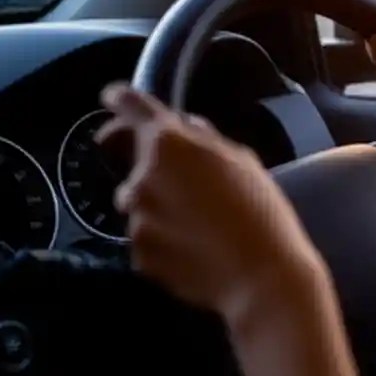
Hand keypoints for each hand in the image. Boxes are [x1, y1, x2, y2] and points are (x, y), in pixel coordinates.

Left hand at [95, 84, 329, 323]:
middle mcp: (142, 176)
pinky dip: (163, 238)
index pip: (129, 106)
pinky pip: (146, 237)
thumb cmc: (262, 214)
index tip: (112, 98)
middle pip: (129, 159)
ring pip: (140, 202)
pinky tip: (195, 248)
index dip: (120, 98)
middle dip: (145, 161)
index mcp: (169, 144)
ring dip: (159, 205)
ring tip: (199, 223)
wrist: (262, 278)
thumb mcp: (245, 162)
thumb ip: (208, 139)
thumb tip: (189, 128)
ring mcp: (136, 218)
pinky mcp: (138, 254)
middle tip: (177, 176)